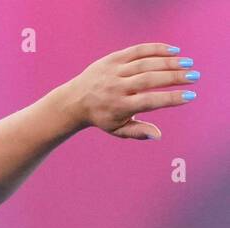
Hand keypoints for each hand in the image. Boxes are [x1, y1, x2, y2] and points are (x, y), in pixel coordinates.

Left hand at [58, 43, 199, 140]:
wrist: (74, 100)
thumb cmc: (102, 117)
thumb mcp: (117, 129)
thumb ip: (138, 132)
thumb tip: (158, 136)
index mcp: (119, 107)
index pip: (149, 102)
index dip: (171, 99)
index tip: (190, 96)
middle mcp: (116, 88)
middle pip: (150, 80)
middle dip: (175, 77)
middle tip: (194, 77)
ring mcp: (113, 72)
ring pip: (145, 64)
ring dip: (169, 62)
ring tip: (188, 64)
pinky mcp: (112, 59)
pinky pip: (137, 51)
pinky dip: (156, 49)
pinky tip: (173, 51)